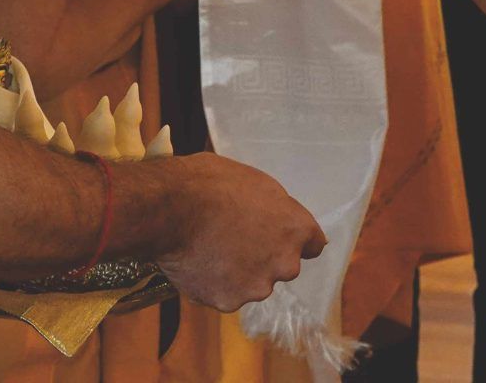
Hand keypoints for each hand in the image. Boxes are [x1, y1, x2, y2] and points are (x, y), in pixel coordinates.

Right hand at [152, 154, 325, 311]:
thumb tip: (278, 218)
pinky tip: (198, 262)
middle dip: (265, 256)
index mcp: (296, 230)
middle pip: (282, 266)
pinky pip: (225, 293)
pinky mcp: (228, 302)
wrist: (173, 208)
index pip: (313, 245)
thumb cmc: (213, 184)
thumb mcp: (257, 183)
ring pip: (253, 283)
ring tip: (212, 248)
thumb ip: (276, 209)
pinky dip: (214, 283)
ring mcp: (257, 287)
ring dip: (239, 272)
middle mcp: (284, 264)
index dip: (293, 239)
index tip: (278, 236)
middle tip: (236, 238)